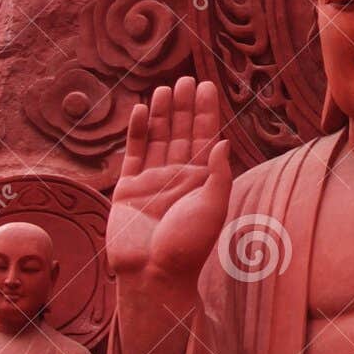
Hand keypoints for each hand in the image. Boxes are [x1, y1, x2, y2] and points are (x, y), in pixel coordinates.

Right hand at [107, 78, 232, 285]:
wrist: (152, 274)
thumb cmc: (188, 246)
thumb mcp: (213, 208)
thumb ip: (218, 174)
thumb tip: (225, 142)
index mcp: (202, 181)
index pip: (205, 137)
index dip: (205, 112)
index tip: (205, 86)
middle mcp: (178, 177)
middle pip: (182, 133)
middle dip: (183, 107)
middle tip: (184, 79)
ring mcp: (153, 180)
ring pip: (158, 138)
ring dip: (162, 113)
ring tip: (164, 88)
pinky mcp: (129, 187)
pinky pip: (133, 153)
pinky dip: (137, 131)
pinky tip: (140, 110)